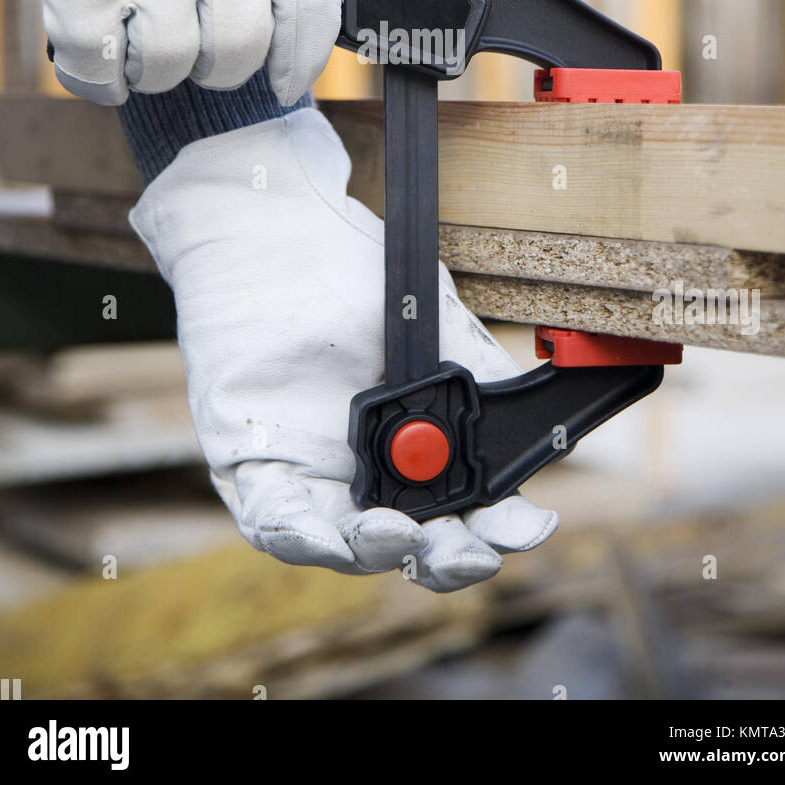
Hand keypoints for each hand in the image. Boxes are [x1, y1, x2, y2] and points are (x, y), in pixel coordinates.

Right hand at [0, 0, 339, 104]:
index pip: (314, 3)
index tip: (286, 78)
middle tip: (202, 53)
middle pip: (241, 48)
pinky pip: (97, 59)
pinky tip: (99, 65)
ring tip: (142, 41)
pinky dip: (98, 75)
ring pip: (171, 63)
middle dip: (223, 66)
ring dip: (157, 67)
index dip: (302, 56)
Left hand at [129, 108, 557, 591]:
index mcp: (420, 442)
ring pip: (346, 544)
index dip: (501, 525)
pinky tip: (325, 534)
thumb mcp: (423, 324)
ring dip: (379, 551)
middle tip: (471, 549)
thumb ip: (470, 376)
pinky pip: (273, 519)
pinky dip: (299, 534)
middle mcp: (370, 470)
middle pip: (414, 544)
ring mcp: (311, 473)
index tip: (531, 524)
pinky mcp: (254, 465)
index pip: (468, 506)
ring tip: (401, 534)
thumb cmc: (350, 269)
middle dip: (449, 558)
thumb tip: (530, 424)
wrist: (271, 225)